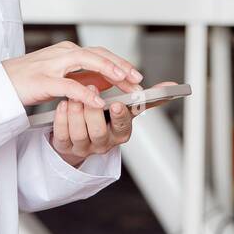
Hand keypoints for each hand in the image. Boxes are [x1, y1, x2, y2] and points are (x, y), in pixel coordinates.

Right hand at [0, 40, 142, 110]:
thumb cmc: (26, 81)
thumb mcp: (58, 76)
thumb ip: (81, 76)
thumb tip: (106, 81)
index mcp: (67, 51)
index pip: (101, 53)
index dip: (121, 64)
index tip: (137, 77)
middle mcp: (62, 53)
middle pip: (98, 54)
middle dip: (121, 66)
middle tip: (138, 80)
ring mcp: (52, 65)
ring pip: (86, 61)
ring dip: (108, 70)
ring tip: (124, 81)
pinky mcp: (42, 80)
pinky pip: (68, 85)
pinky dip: (86, 92)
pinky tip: (98, 100)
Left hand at [50, 80, 180, 167]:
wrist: (82, 136)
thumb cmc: (106, 118)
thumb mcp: (126, 108)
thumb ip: (147, 98)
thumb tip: (172, 86)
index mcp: (120, 133)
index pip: (123, 127)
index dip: (120, 116)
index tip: (118, 103)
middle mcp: (103, 143)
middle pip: (99, 131)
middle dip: (94, 110)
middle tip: (91, 88)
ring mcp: (83, 147)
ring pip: (79, 133)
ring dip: (76, 112)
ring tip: (74, 95)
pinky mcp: (65, 147)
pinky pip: (61, 135)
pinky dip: (62, 118)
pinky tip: (62, 105)